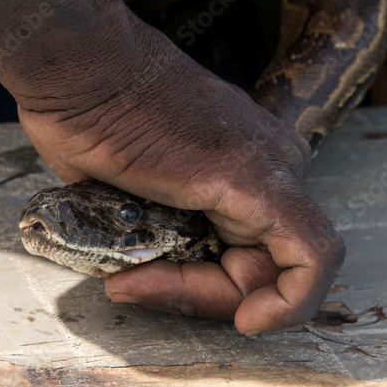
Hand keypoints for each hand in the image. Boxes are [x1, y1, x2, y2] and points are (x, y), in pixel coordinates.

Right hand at [14, 13, 344, 334]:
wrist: (75, 66)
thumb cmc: (82, 112)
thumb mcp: (117, 188)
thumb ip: (144, 226)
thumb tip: (137, 271)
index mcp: (236, 162)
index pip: (235, 248)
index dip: (188, 286)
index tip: (131, 283)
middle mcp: (265, 163)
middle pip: (257, 264)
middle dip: (197, 294)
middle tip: (131, 286)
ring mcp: (271, 169)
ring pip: (277, 268)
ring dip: (210, 298)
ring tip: (139, 282)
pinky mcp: (264, 182)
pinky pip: (311, 256)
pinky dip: (291, 301)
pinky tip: (251, 320)